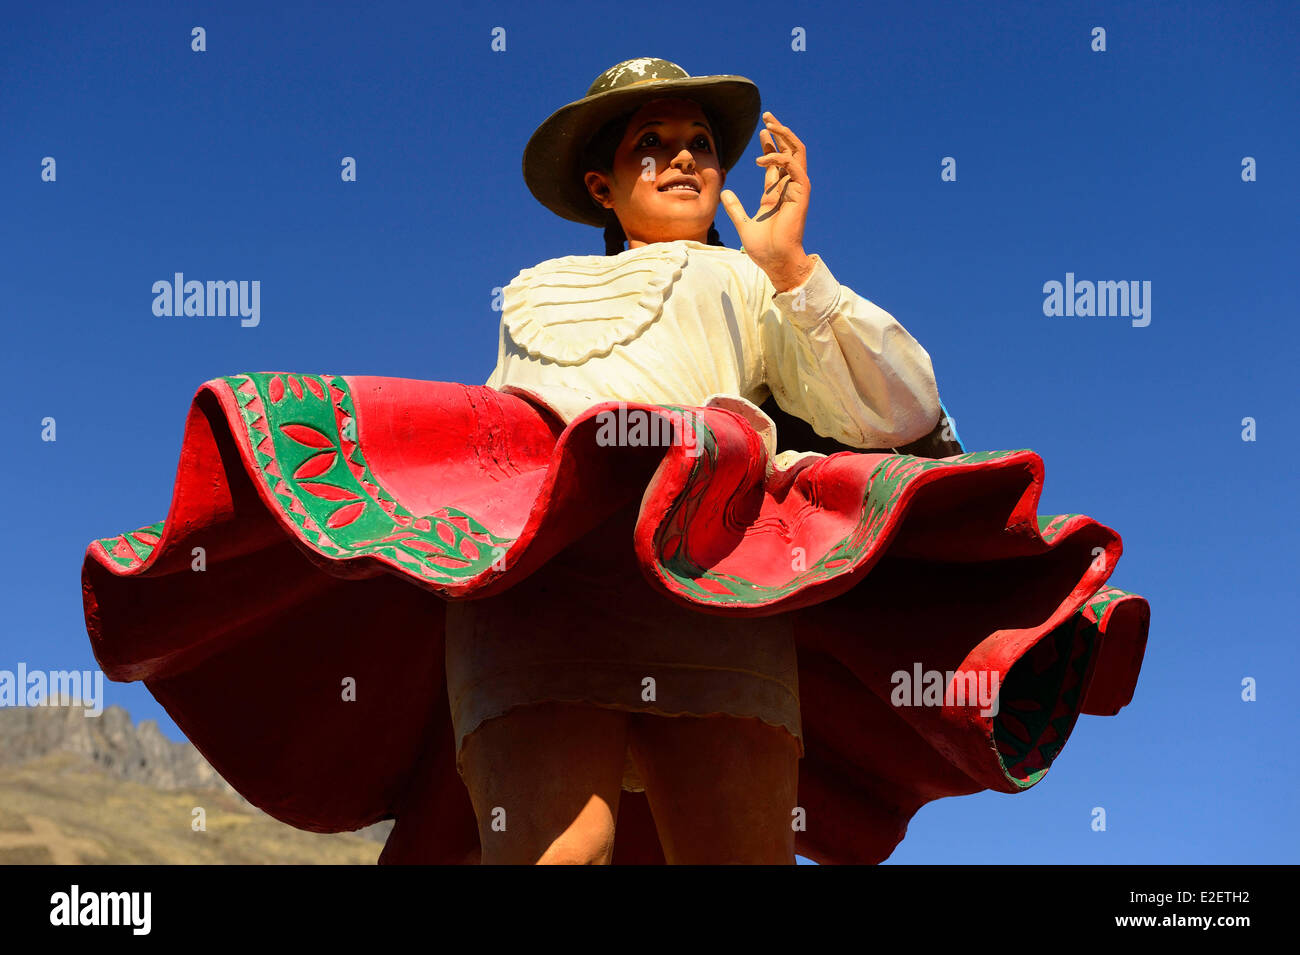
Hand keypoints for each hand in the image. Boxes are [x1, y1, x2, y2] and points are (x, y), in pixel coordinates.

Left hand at [720, 111, 814, 291]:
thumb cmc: (763, 247)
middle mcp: (789, 187)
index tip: (762, 130)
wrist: (776, 260)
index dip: (770, 143)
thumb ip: (734, 208)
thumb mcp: (743, 223)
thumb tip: (724, 193)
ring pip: (796, 152)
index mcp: (777, 192)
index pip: (776, 161)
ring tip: (768, 125)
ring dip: (784, 136)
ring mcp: (797, 189)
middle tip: (767, 116)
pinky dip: (778, 158)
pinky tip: (760, 159)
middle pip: (789, 151)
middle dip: (779, 132)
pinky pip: (793, 167)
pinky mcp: (801, 193)